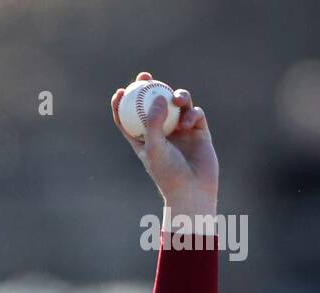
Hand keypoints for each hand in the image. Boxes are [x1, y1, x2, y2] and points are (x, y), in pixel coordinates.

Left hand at [110, 72, 218, 216]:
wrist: (194, 188)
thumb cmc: (168, 173)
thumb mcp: (155, 148)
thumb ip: (153, 123)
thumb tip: (157, 99)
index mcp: (143, 139)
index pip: (128, 118)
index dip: (122, 103)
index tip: (120, 90)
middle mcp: (162, 132)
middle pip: (153, 104)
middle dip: (149, 87)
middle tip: (145, 76)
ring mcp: (181, 130)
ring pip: (177, 104)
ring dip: (177, 96)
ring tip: (176, 99)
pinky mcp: (199, 130)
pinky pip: (195, 113)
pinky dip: (192, 113)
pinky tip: (189, 123)